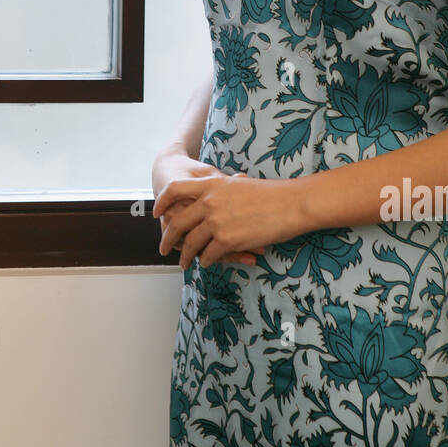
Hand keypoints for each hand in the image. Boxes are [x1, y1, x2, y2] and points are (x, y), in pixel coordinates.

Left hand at [154, 171, 299, 269]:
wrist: (291, 203)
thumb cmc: (270, 194)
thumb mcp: (238, 184)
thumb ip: (219, 190)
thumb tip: (207, 197)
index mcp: (211, 184)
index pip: (174, 189)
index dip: (162, 202)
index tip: (156, 213)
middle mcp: (209, 202)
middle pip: (177, 222)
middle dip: (168, 238)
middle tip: (163, 248)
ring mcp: (216, 222)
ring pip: (190, 243)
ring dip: (186, 256)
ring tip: (184, 263)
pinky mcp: (226, 240)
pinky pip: (208, 255)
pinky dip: (206, 261)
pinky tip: (207, 262)